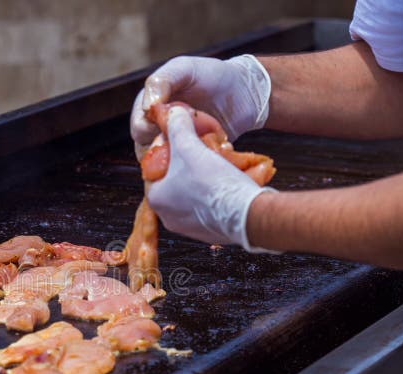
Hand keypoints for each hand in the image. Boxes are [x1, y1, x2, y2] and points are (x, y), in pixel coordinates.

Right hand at [130, 54, 270, 156]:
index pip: (138, 125)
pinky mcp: (190, 156)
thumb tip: (146, 107)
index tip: (166, 126)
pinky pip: (183, 168)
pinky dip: (192, 165)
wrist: (246, 91)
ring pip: (163, 162)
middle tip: (184, 138)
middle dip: (163, 145)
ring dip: (176, 158)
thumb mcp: (185, 68)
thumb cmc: (214, 75)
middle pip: (146, 147)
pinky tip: (204, 155)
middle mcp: (158, 126)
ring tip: (195, 146)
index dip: (147, 129)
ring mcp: (174, 143)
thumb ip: (162, 81)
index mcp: (150, 105)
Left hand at [147, 106, 277, 252]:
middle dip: (189, 161)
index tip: (180, 139)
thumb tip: (174, 114)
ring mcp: (190, 226)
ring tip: (217, 161)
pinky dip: (216, 191)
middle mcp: (169, 217)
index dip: (168, 149)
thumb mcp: (189, 146)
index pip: (155, 168)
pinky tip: (227, 178)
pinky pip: (210, 205)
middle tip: (201, 149)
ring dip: (204, 175)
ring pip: (194, 192)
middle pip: (176, 179)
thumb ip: (178, 127)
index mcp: (156, 199)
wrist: (247, 214)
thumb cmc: (212, 183)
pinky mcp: (211, 230)